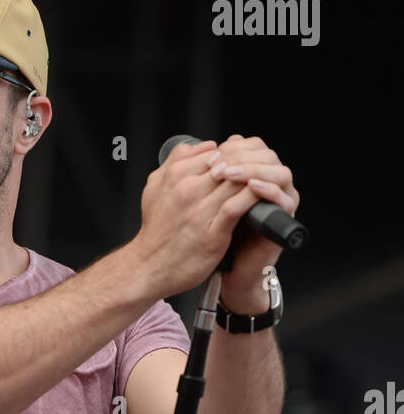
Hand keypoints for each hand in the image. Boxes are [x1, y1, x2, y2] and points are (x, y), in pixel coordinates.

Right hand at [133, 135, 299, 302]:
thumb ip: (176, 161)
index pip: (214, 152)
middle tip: (261, 169)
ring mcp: (200, 211)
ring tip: (266, 181)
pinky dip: (252, 198)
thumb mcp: (155, 187)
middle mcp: (187, 190)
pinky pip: (237, 207)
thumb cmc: (155, 231)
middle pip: (228, 164)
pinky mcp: (212, 233)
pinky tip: (261, 198)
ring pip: (236, 182)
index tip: (244, 162)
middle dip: (248, 164)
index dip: (234, 154)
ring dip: (254, 179)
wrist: (148, 267)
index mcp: (175, 176)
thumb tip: (203, 145)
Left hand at [206, 134, 299, 309]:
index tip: (211, 155)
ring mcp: (279, 202)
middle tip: (220, 166)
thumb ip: (207, 177)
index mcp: (252, 177)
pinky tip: (252, 187)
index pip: (252, 147)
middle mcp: (269, 186)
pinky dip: (268, 190)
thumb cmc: (214, 240)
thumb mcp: (204, 204)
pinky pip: (283, 199)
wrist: (226, 273)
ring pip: (280, 172)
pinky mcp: (283, 221)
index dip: (233, 147)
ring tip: (231, 174)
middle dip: (242, 156)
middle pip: (267, 155)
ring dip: (254, 169)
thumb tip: (201, 149)